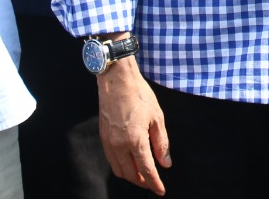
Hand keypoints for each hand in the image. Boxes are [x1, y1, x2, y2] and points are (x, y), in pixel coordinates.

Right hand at [98, 57, 170, 194]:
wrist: (116, 80)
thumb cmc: (139, 95)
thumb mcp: (157, 117)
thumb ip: (161, 143)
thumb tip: (166, 163)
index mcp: (135, 140)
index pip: (146, 170)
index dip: (154, 183)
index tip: (161, 191)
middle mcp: (119, 145)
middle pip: (130, 174)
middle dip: (142, 182)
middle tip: (153, 183)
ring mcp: (109, 142)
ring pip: (119, 170)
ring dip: (131, 176)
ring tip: (143, 175)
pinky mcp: (103, 137)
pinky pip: (111, 160)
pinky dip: (121, 167)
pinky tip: (130, 162)